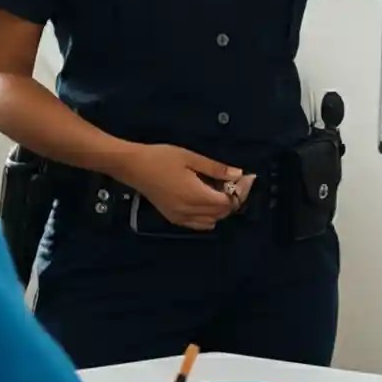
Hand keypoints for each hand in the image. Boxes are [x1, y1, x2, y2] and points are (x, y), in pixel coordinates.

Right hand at [107, 143, 243, 230]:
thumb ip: (216, 169)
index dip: (241, 191)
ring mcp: (180, 217)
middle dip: (233, 198)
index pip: (227, 202)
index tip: (247, 177)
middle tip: (236, 181)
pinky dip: (208, 216)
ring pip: (211, 220)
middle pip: (221, 213)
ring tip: (221, 189)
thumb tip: (238, 174)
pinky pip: (198, 224)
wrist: (133, 167)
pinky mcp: (173, 218)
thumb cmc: (161, 158)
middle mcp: (189, 211)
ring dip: (221, 208)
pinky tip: (207, 200)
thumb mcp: (191, 157)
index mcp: (195, 196)